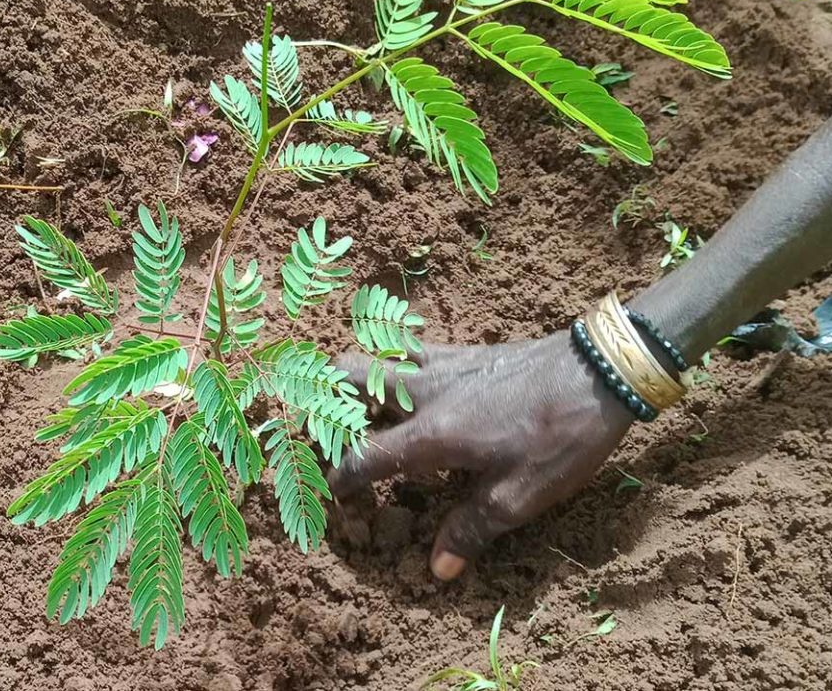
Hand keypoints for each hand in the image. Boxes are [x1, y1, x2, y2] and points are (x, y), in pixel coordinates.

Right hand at [328, 332, 632, 579]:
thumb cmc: (559, 436)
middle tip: (323, 431)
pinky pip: (409, 353)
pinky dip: (391, 366)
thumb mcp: (520, 496)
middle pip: (347, 377)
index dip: (340, 478)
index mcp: (431, 434)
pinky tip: (408, 388)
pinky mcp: (463, 352)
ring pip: (374, 357)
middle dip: (322, 400)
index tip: (331, 494)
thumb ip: (472, 529)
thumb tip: (437, 568)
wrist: (599, 370)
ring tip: (353, 407)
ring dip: (353, 379)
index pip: (364, 455)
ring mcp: (442, 365)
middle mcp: (423, 392)